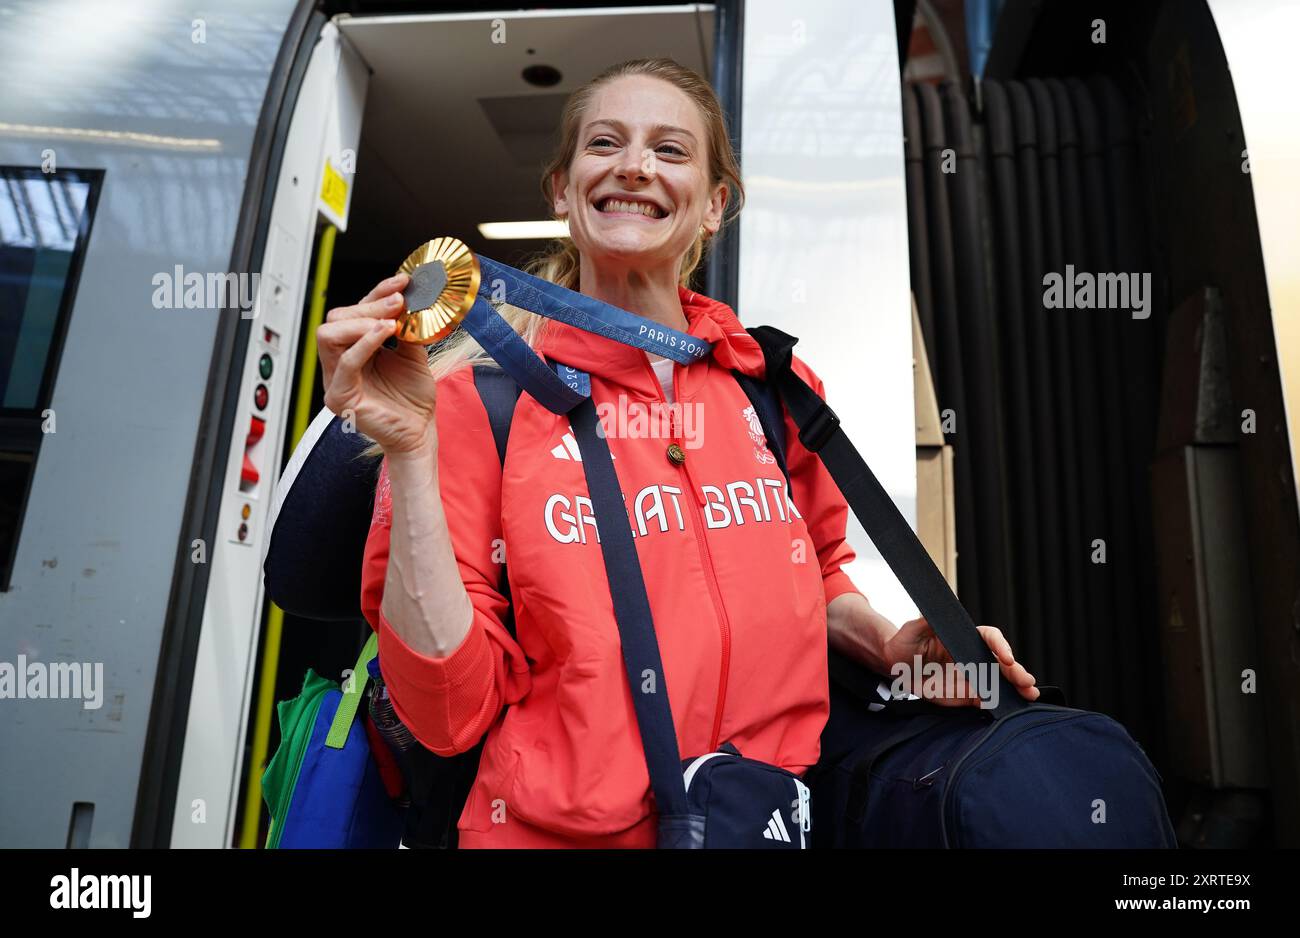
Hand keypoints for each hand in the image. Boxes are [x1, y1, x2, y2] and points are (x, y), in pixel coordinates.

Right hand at [318, 273, 437, 454]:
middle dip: (368, 306)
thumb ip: (407, 330)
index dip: (375, 294)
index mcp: (354, 349)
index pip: (353, 312)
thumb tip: (411, 301)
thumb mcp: (413, 354)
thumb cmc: (413, 399)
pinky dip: (364, 343)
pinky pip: (345, 362)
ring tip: (390, 322)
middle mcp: (339, 361)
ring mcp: (335, 378)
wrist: (419, 432)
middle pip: (336, 318)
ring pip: (329, 334)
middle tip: (398, 303)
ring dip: (361, 321)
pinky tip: (385, 332)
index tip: (401, 282)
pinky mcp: (339, 396)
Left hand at [880, 618, 1039, 707]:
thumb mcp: (911, 630)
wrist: (898, 667)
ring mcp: (973, 675)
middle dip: (1015, 671)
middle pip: (1000, 661)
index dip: (1000, 645)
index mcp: (964, 637)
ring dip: (1016, 688)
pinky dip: (999, 704)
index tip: (1006, 657)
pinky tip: (1011, 708)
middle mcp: (973, 655)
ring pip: (999, 681)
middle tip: (1027, 681)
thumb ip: (925, 622)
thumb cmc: (904, 643)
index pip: (988, 637)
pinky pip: (986, 699)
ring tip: (1030, 694)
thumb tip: (934, 611)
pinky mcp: (967, 693)